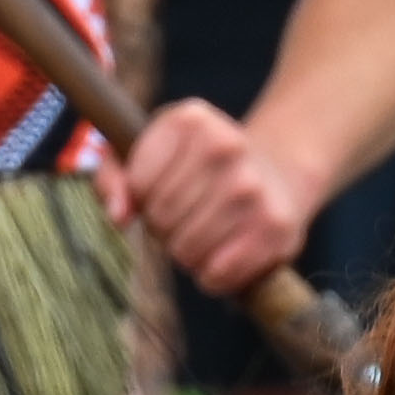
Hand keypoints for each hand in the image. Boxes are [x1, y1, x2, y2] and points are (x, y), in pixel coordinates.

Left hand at [117, 96, 330, 294]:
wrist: (279, 174)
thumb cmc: (198, 169)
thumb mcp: (150, 152)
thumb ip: (115, 178)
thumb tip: (119, 216)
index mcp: (191, 119)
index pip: (138, 185)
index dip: (144, 199)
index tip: (163, 189)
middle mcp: (227, 146)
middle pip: (161, 218)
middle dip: (165, 227)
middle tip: (187, 215)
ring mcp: (253, 187)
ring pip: (186, 251)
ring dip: (188, 253)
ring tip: (206, 232)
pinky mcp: (275, 227)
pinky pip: (217, 274)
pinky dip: (213, 276)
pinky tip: (225, 254)